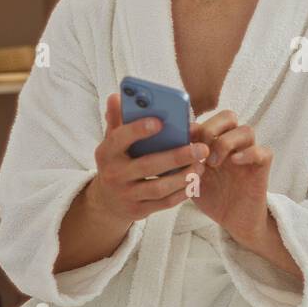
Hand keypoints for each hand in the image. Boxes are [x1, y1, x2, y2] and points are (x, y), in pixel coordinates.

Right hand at [85, 93, 209, 223]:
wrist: (107, 201)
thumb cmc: (117, 161)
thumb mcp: (112, 141)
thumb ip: (117, 120)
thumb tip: (115, 96)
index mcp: (106, 152)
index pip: (120, 139)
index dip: (138, 130)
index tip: (160, 121)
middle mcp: (114, 174)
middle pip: (147, 165)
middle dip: (176, 156)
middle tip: (200, 148)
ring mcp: (126, 195)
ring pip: (158, 187)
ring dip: (183, 176)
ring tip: (201, 165)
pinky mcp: (139, 211)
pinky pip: (164, 203)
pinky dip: (181, 193)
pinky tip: (195, 181)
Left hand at [190, 110, 274, 247]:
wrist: (234, 221)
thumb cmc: (213, 198)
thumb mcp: (191, 179)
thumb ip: (181, 163)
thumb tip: (164, 149)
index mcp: (216, 143)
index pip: (209, 119)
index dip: (195, 125)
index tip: (182, 138)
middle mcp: (233, 145)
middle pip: (229, 116)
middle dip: (211, 128)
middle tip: (200, 149)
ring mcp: (249, 155)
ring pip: (247, 130)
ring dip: (227, 142)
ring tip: (213, 163)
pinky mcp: (262, 167)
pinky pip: (263, 151)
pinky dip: (249, 153)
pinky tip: (234, 162)